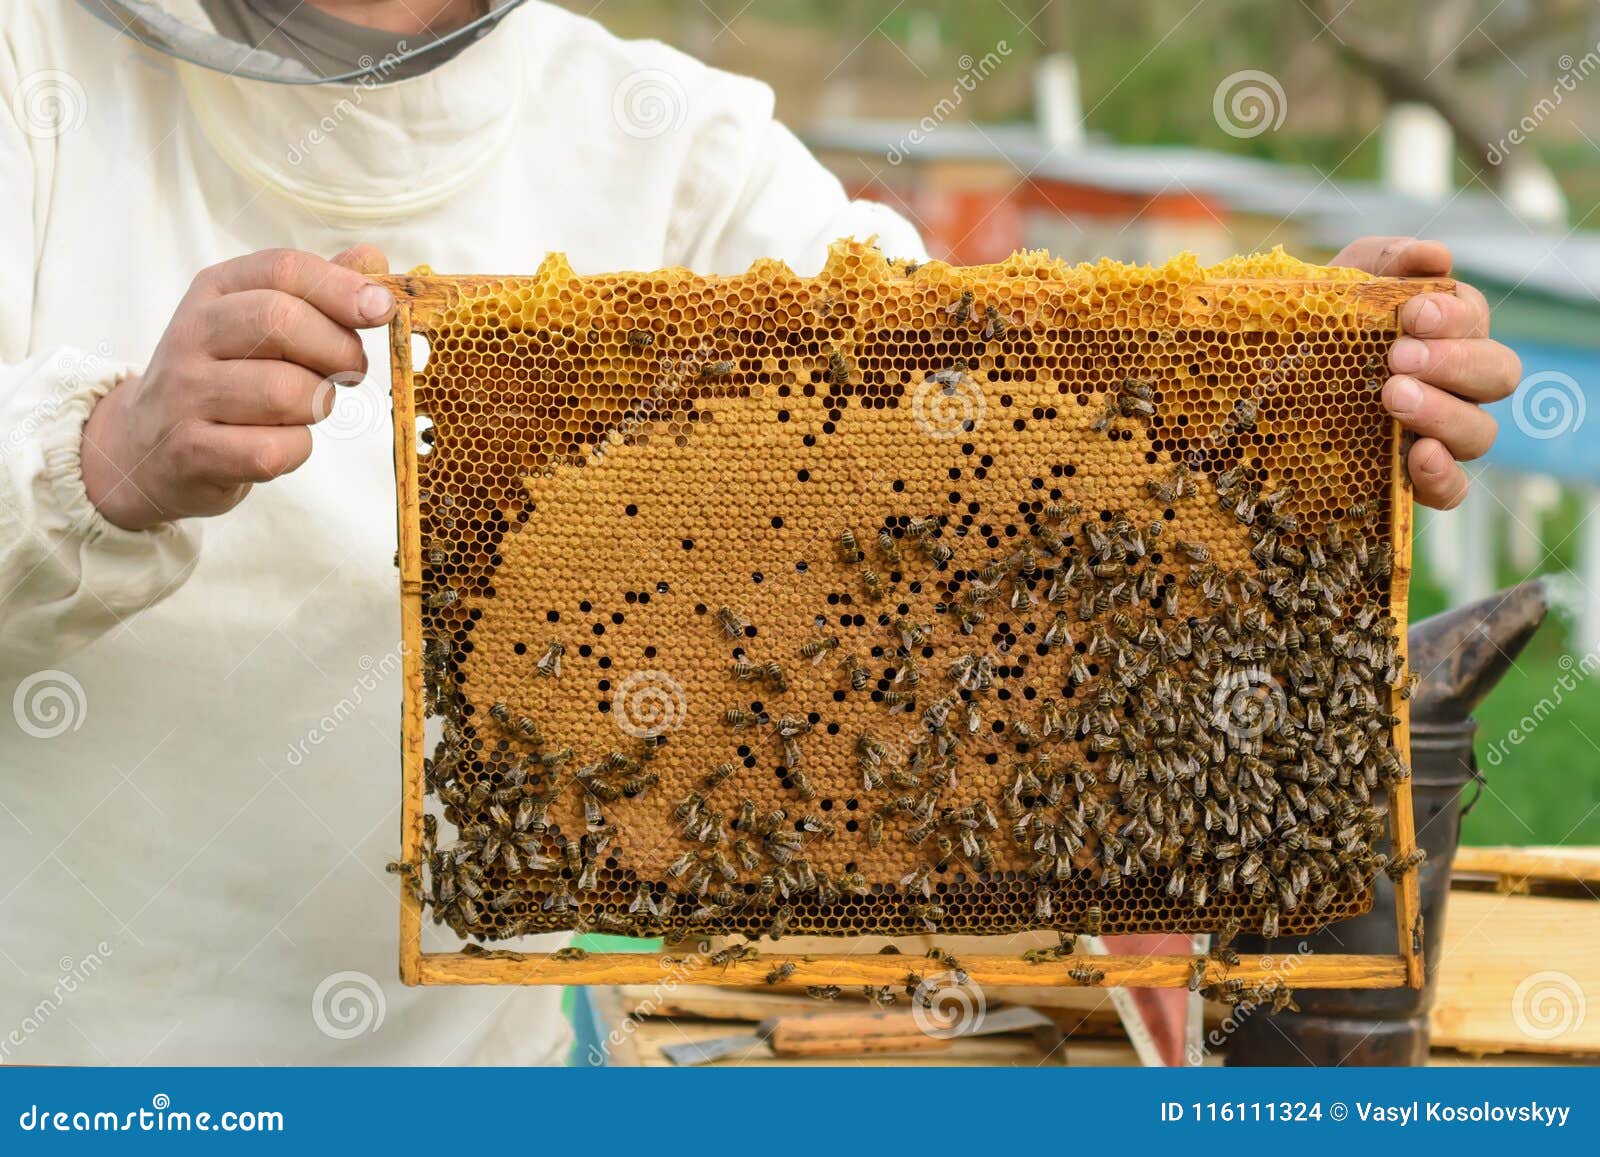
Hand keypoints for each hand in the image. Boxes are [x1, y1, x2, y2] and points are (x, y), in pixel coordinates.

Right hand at [81, 246, 394, 530]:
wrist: (147, 448)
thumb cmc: (226, 378)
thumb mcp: (259, 321)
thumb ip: (317, 291)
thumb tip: (374, 259)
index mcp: (213, 291)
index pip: (284, 268)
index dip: (343, 287)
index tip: (381, 310)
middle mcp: (191, 334)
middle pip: (282, 321)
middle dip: (339, 350)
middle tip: (348, 370)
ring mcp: (185, 394)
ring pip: (287, 392)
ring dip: (319, 404)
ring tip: (305, 406)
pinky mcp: (191, 451)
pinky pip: (274, 450)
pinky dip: (297, 450)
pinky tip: (280, 442)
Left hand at [1330, 236, 1520, 509]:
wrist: (1260, 378)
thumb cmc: (1313, 324)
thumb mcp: (1340, 283)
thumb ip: (1386, 261)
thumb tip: (1436, 257)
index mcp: (1447, 332)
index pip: (1476, 321)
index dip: (1455, 317)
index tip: (1412, 315)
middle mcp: (1455, 384)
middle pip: (1497, 375)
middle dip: (1454, 362)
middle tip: (1398, 357)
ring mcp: (1438, 434)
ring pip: (1479, 431)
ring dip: (1444, 413)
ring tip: (1393, 396)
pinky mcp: (1413, 479)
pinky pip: (1452, 490)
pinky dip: (1443, 476)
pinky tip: (1418, 457)